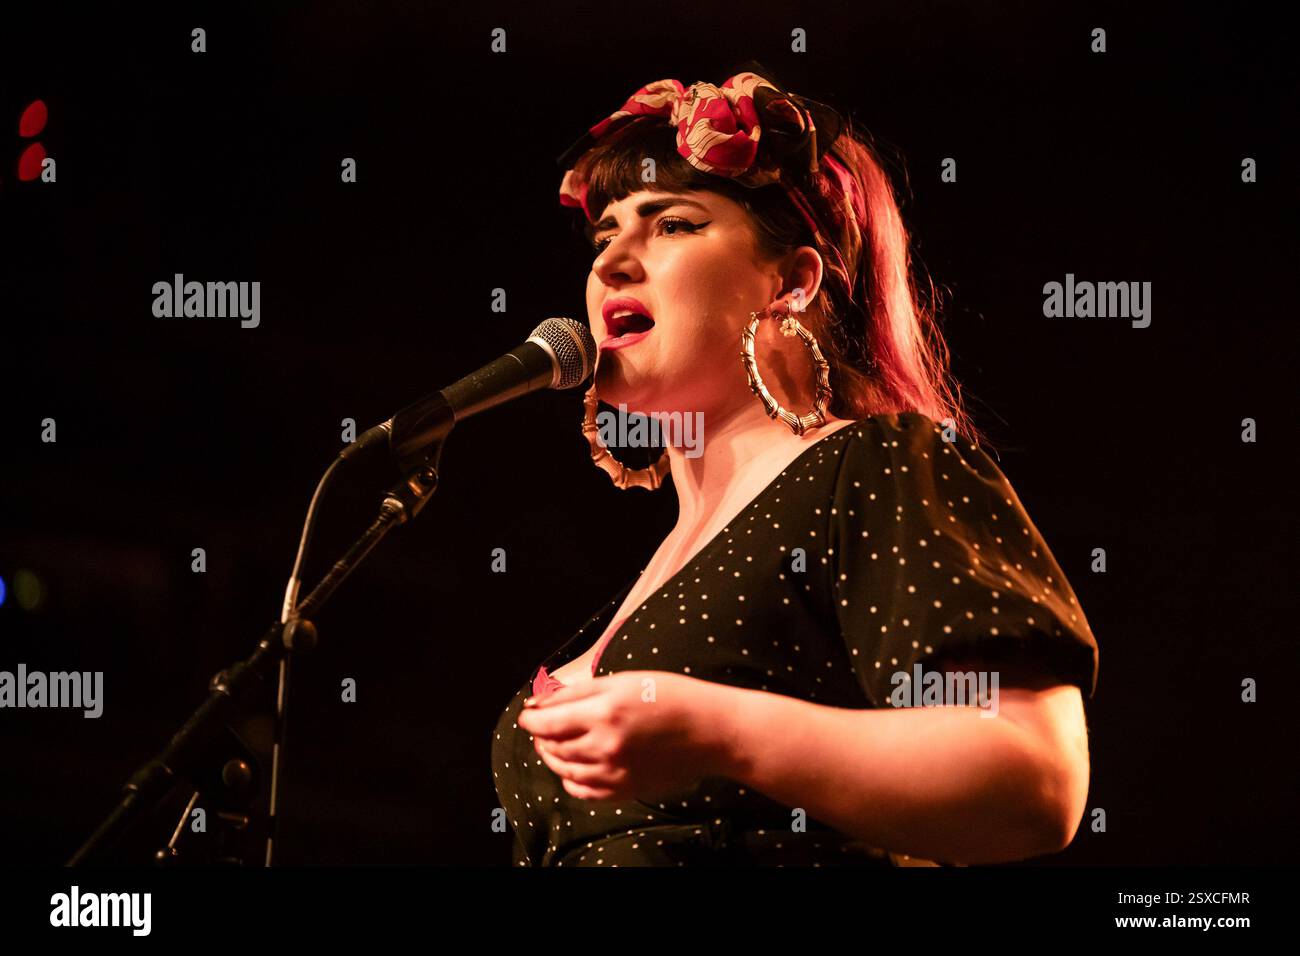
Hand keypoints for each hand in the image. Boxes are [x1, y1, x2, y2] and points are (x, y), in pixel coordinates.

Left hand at [516, 670, 732, 801]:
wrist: (710, 731)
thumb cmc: (670, 696)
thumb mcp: (623, 682)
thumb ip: (578, 692)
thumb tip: (539, 702)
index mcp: (604, 713)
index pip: (547, 722)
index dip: (531, 719)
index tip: (528, 715)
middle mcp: (606, 747)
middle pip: (553, 747)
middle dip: (541, 736)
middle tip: (542, 727)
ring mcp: (615, 773)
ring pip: (564, 770)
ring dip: (553, 757)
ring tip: (555, 745)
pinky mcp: (625, 790)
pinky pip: (584, 791)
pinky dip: (571, 779)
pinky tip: (575, 767)